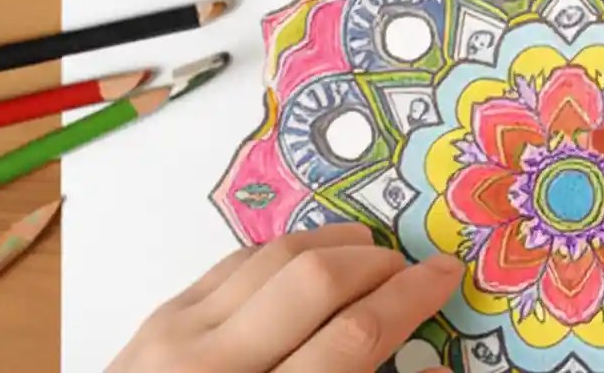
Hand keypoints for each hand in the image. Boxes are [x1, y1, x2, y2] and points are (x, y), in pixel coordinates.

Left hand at [108, 223, 462, 372]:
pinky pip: (234, 261)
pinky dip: (285, 251)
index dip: (408, 300)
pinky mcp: (158, 318)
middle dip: (376, 263)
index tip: (445, 274)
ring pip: (274, 258)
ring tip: (372, 249)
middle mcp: (217, 368)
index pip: (351, 340)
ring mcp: (178, 336)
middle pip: (314, 282)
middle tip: (410, 266)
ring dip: (335, 243)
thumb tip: (436, 372)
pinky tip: (312, 256)